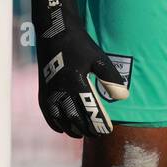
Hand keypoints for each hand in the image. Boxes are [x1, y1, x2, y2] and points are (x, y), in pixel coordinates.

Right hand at [29, 0, 129, 136]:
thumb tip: (124, 97)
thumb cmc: (80, 45)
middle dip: (86, 129)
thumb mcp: (98, 59)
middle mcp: (61, 91)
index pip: (89, 112)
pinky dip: (55, 124)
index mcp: (76, 83)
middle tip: (97, 134)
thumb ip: (111, 78)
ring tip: (82, 133)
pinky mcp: (42, 92)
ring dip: (71, 129)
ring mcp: (49, 93)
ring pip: (60, 120)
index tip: (107, 131)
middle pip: (74, 120)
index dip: (98, 124)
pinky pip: (47, 115)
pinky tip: (63, 129)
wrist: (54, 32)